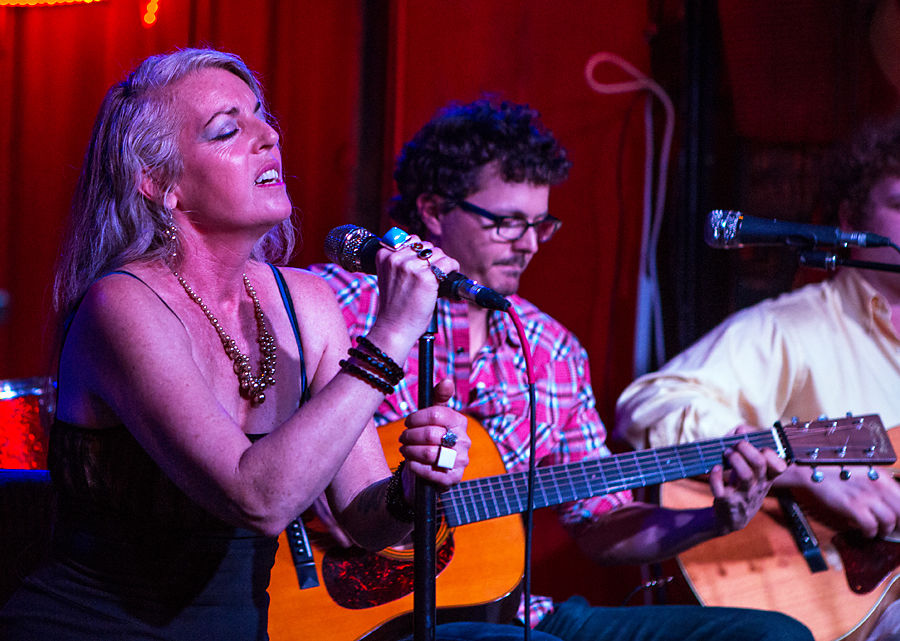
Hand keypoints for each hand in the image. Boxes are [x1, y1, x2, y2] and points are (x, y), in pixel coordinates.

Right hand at [373, 236, 458, 341]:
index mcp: (384, 255)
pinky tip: (449, 276)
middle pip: (425, 245)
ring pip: (437, 252)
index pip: (410, 240)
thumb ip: (401, 261)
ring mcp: (411, 267)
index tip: (423, 263)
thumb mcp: (389, 277)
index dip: (420, 252)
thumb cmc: (395, 306)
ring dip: (441, 264)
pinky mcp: (426, 278)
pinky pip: (447, 263)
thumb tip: (427, 250)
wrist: (394, 327)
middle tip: (432, 274)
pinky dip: (452, 268)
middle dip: (431, 258)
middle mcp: (396, 258)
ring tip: (439, 277)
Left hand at [397, 379, 469, 497]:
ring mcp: (460, 461)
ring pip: (429, 452)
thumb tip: (447, 380)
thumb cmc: (429, 440)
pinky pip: (429, 471)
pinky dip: (415, 466)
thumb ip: (438, 399)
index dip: (416, 417)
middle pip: (430, 433)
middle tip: (403, 437)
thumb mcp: (432, 418)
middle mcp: (464, 442)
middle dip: (410, 435)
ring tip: (405, 449)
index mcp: (460, 422)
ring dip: (410, 450)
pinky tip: (411, 463)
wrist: (428, 472)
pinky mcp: (453, 479)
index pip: (437, 413)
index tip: (408, 422)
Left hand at [710, 426, 786, 533]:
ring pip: (745, 475)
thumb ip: (748, 451)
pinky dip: (715, 476)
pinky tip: (715, 469)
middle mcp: (757, 486)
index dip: (770, 452)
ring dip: (734, 459)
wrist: (731, 519)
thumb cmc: (741, 488)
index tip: (758, 446)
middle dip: (747, 449)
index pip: (780, 465)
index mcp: (766, 478)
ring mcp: (743, 495)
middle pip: (759, 464)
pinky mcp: (726, 502)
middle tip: (737, 445)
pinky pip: (721, 489)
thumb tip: (740, 428)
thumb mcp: (752, 474)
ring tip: (727, 453)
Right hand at [789, 466, 899, 537]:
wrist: (812, 469)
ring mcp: (866, 496)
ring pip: (889, 521)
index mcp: (881, 476)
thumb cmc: (835, 469)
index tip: (899, 518)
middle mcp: (877, 486)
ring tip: (879, 531)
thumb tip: (890, 499)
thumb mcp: (863, 471)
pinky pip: (870, 526)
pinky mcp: (852, 506)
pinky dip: (870, 533)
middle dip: (898, 523)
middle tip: (893, 527)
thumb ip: (879, 484)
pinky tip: (865, 532)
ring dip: (885, 530)